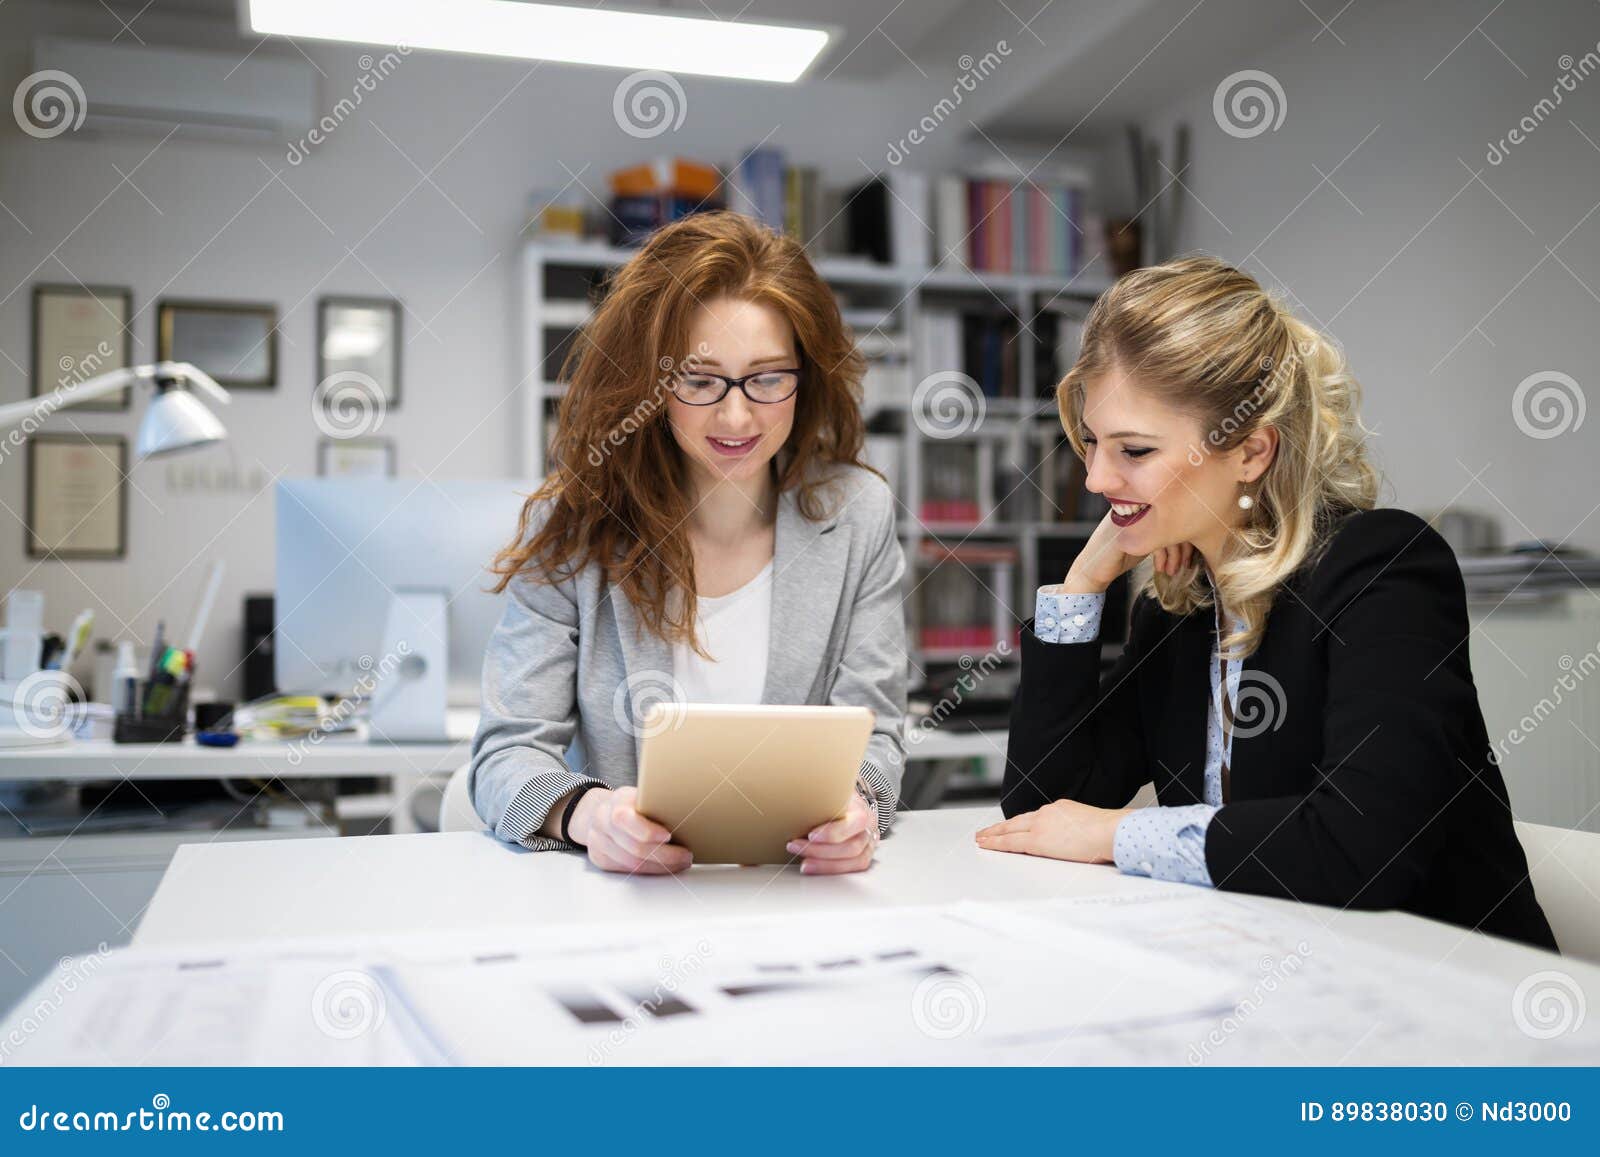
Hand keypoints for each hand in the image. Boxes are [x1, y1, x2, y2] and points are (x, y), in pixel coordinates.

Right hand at [569, 786, 691, 874]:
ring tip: (681, 862)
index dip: (647, 831)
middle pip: (634, 847)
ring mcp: (598, 841)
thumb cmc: (629, 803)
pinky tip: (664, 867)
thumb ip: (658, 802)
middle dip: (665, 855)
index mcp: (616, 801)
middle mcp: (603, 821)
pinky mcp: (600, 858)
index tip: (669, 836)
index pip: (625, 819)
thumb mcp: (642, 794)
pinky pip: (627, 871)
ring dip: (660, 867)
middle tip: (686, 856)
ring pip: (632, 863)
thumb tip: (691, 808)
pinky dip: (649, 870)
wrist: (598, 810)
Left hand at [785, 790, 876, 874]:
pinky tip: (812, 867)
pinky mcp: (861, 858)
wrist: (847, 808)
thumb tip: (794, 798)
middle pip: (852, 847)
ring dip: (825, 864)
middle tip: (796, 846)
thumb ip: (820, 799)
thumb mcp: (830, 794)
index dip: (833, 832)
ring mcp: (868, 846)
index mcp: (862, 811)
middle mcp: (868, 830)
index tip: (811, 835)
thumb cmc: (835, 802)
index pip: (855, 823)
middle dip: (821, 851)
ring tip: (802, 862)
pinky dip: (830, 870)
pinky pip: (851, 870)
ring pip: (854, 861)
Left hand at [974, 799, 1130, 863]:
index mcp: (1060, 809)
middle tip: (985, 832)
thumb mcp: (1090, 824)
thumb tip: (1078, 840)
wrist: (1110, 831)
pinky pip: (1011, 843)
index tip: (1011, 827)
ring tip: (981, 839)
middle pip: (1016, 821)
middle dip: (999, 827)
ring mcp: (1041, 825)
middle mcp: (1047, 814)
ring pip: (1010, 830)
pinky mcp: (1038, 841)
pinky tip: (987, 845)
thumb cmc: (1109, 832)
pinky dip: (997, 843)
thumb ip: (1076, 829)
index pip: (1034, 818)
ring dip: (994, 835)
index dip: (1019, 824)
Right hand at [1064, 510, 1194, 591]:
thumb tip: (1189, 537)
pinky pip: (1156, 540)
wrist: (1092, 569)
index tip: (1187, 555)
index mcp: (1140, 504)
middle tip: (1184, 564)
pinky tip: (1162, 568)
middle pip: (1174, 518)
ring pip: (1168, 529)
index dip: (1185, 534)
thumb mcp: (1144, 541)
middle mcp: (1135, 506)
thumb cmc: (1119, 556)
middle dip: (1183, 546)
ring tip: (1174, 569)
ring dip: (1174, 554)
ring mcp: (1130, 518)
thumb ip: (1161, 531)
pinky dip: (1164, 557)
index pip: (1173, 510)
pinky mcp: (1126, 533)